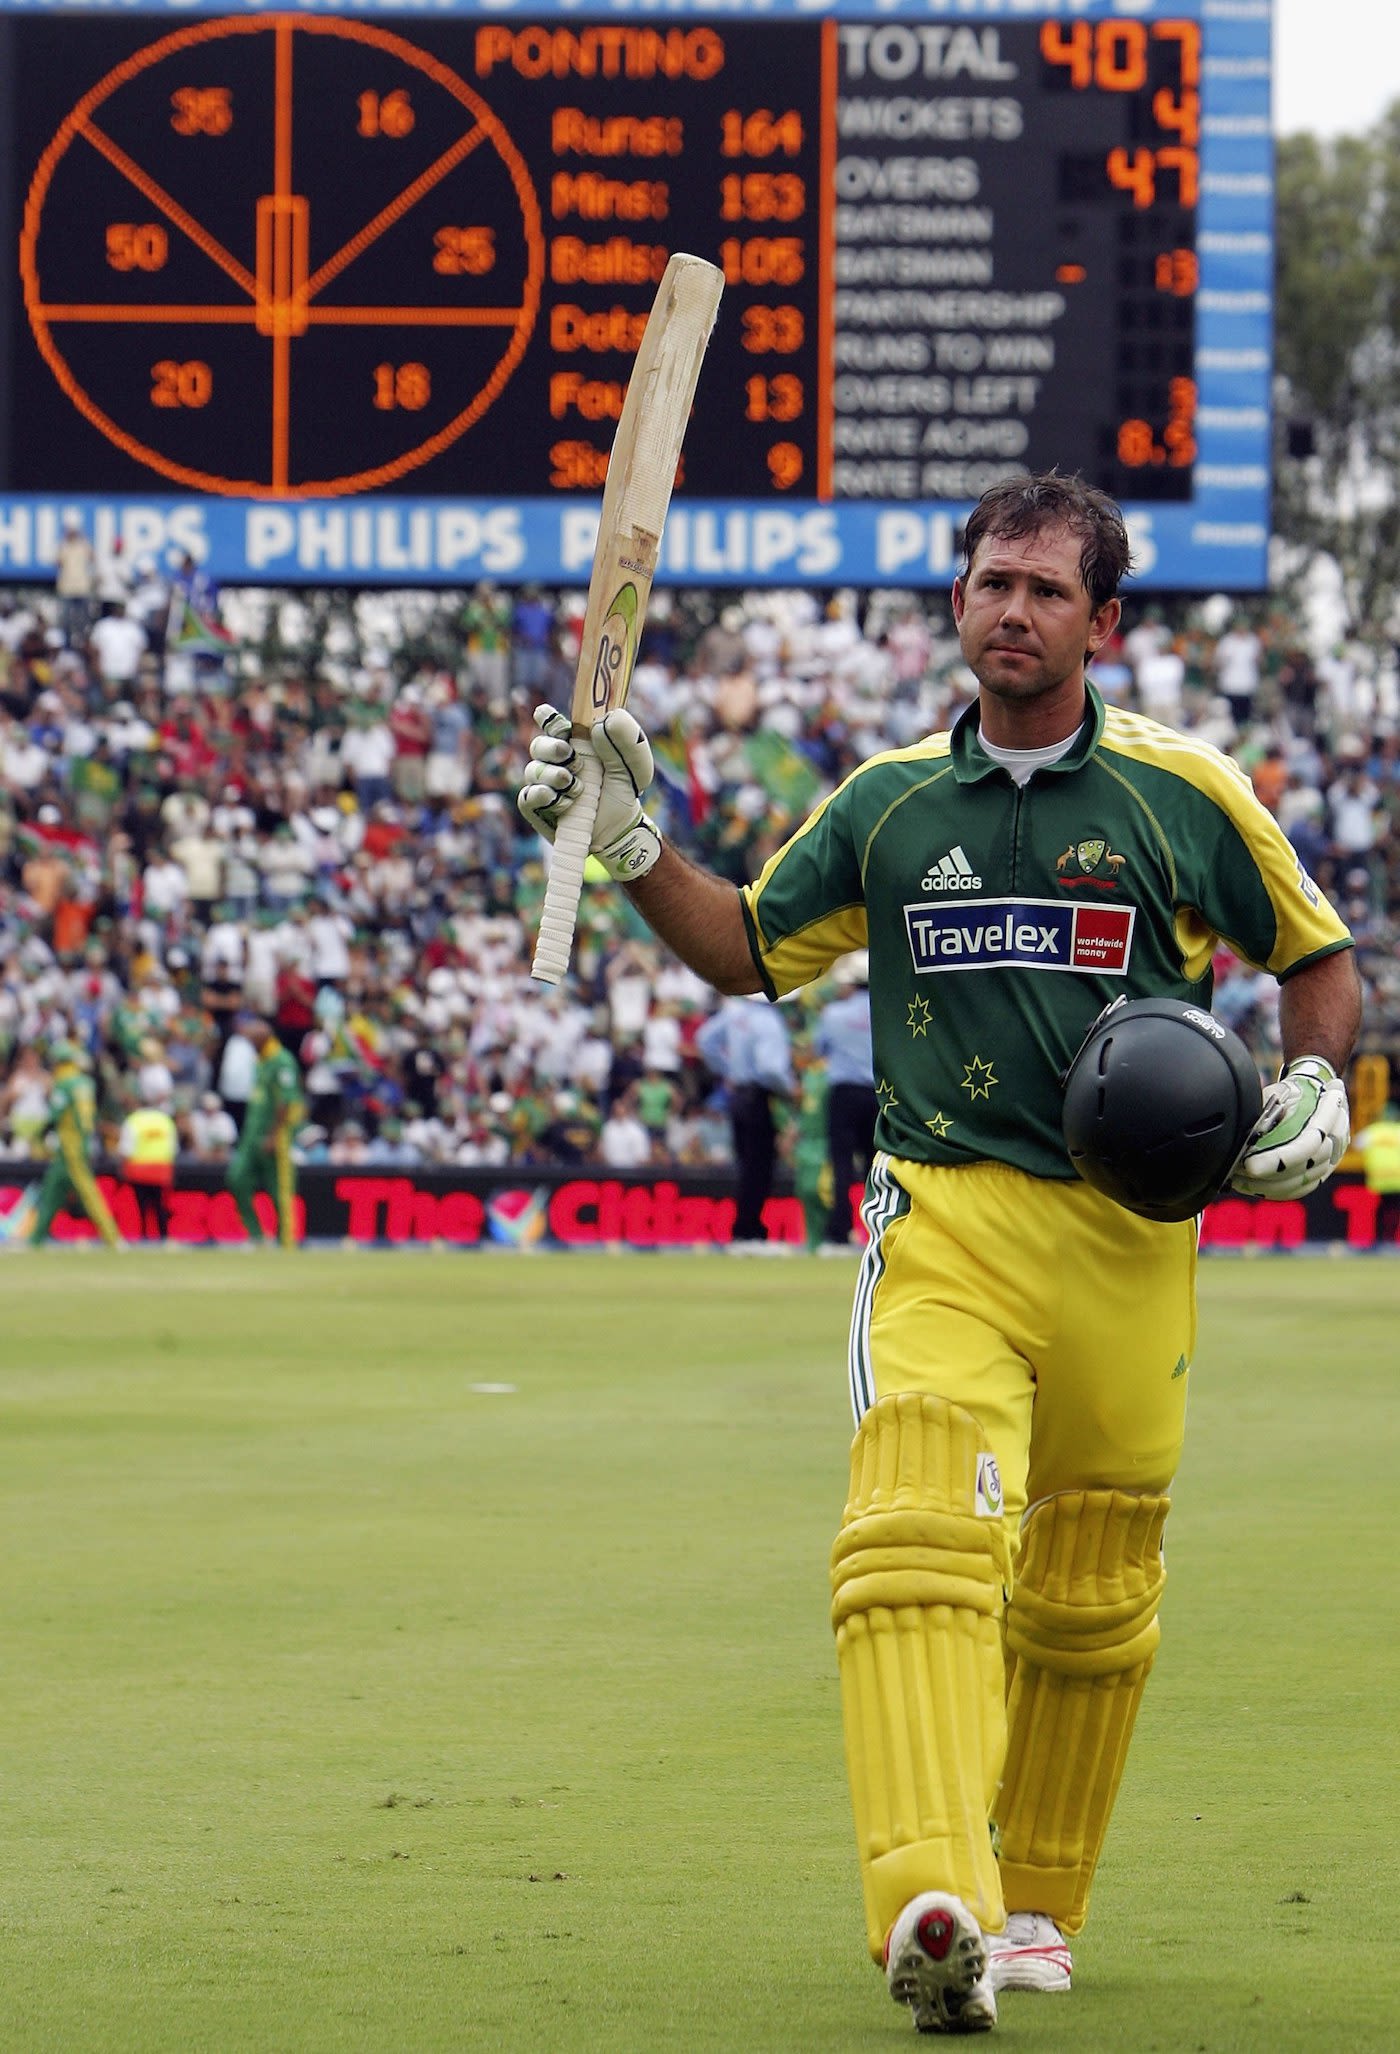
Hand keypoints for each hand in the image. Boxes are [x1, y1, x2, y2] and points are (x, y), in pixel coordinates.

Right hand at [518, 704, 661, 881]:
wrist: (621, 828)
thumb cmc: (624, 791)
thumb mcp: (636, 763)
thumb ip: (626, 738)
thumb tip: (600, 724)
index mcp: (575, 743)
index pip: (552, 723)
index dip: (548, 719)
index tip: (560, 725)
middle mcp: (555, 761)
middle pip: (537, 745)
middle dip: (552, 749)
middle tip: (573, 759)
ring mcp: (544, 784)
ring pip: (533, 771)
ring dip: (555, 777)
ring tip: (578, 789)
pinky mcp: (537, 808)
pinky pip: (527, 797)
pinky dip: (544, 797)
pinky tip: (566, 803)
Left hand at [1231, 1056, 1349, 1199]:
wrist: (1314, 1093)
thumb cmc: (1292, 1091)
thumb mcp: (1279, 1091)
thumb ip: (1267, 1110)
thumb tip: (1244, 1132)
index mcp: (1329, 1114)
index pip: (1308, 1144)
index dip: (1279, 1158)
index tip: (1250, 1165)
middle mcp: (1336, 1139)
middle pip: (1305, 1167)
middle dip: (1267, 1174)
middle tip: (1237, 1172)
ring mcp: (1332, 1158)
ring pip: (1301, 1183)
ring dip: (1267, 1185)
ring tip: (1238, 1180)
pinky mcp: (1322, 1173)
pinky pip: (1299, 1189)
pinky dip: (1274, 1191)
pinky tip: (1251, 1187)